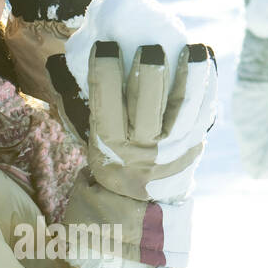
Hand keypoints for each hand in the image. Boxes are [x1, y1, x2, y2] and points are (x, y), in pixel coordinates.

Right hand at [54, 39, 215, 267]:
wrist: (137, 222)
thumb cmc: (106, 175)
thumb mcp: (87, 146)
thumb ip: (79, 108)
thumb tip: (59, 62)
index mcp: (108, 146)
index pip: (105, 101)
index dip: (105, 70)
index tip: (105, 45)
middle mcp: (142, 149)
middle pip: (148, 104)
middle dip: (150, 72)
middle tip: (151, 47)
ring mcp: (172, 151)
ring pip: (184, 109)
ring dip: (192, 77)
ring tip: (195, 48)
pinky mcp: (193, 149)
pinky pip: (204, 115)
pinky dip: (207, 89)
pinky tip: (208, 64)